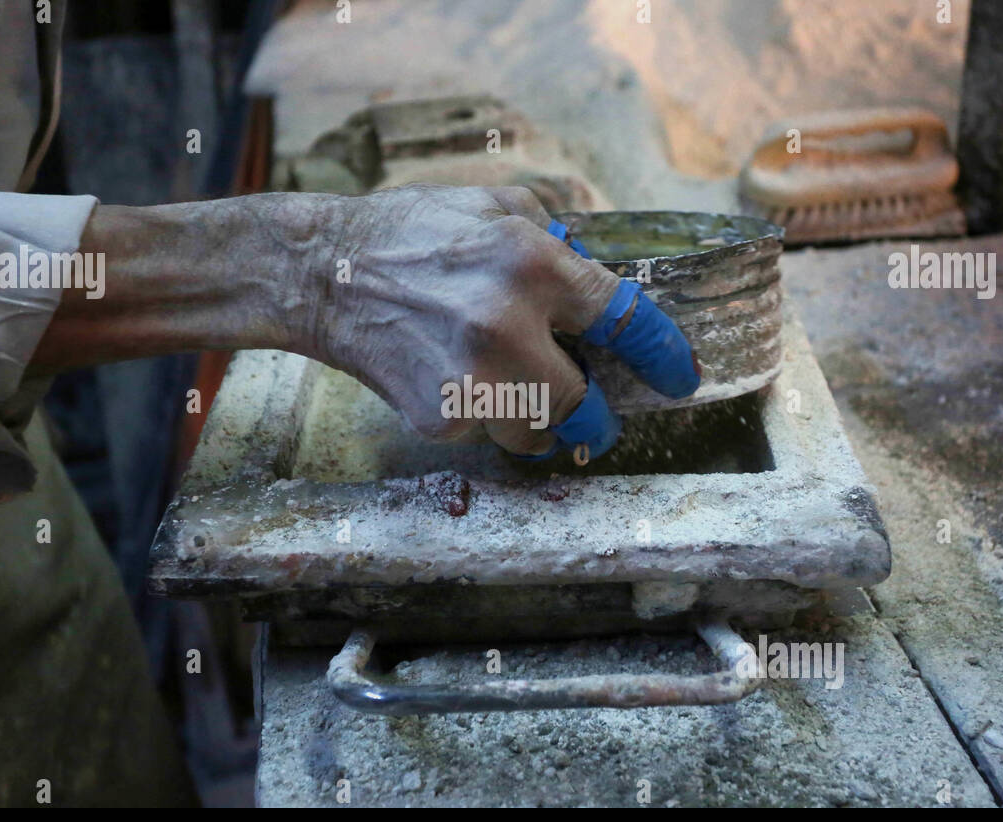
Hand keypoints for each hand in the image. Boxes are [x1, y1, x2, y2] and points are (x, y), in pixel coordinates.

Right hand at [292, 184, 700, 457]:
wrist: (322, 275)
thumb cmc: (410, 233)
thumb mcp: (493, 206)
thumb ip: (556, 237)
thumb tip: (600, 269)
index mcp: (532, 264)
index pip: (624, 320)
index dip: (661, 354)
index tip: (680, 377)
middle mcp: (508, 327)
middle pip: (585, 403)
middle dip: (592, 408)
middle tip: (591, 407)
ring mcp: (472, 381)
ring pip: (539, 433)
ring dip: (536, 420)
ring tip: (510, 393)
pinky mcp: (439, 418)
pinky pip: (485, 435)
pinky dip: (482, 419)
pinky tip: (456, 383)